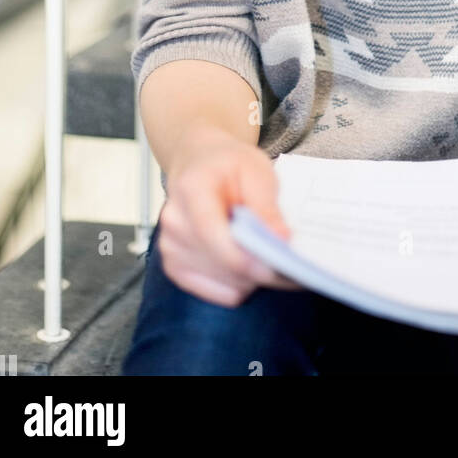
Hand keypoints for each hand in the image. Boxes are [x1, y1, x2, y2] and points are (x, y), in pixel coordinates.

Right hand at [159, 122, 304, 304]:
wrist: (200, 163)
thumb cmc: (229, 165)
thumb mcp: (256, 170)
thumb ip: (266, 206)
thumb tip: (281, 239)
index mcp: (191, 190)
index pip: (212, 235)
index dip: (247, 258)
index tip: (280, 267)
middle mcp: (174, 222)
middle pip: (222, 265)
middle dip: (259, 267)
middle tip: (287, 257)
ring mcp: (170, 248)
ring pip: (226, 284)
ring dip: (252, 276)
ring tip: (263, 249)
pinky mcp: (175, 267)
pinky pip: (219, 293)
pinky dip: (240, 284)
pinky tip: (247, 260)